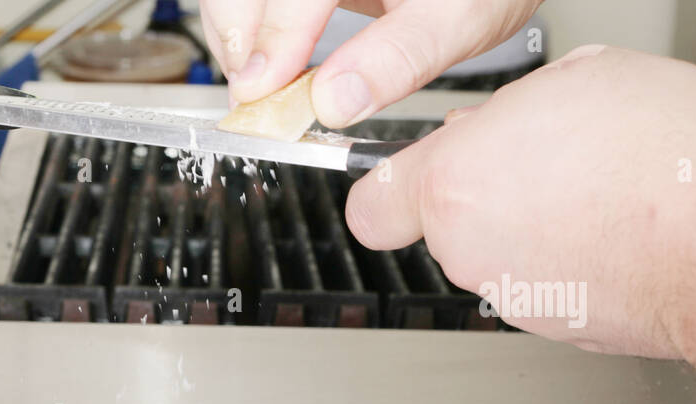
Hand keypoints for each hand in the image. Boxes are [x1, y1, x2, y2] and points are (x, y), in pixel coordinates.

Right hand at [200, 0, 542, 126]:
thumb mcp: (460, 20)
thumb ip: (398, 58)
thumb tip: (333, 102)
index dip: (270, 41)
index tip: (260, 94)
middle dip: (235, 38)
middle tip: (255, 95)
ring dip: (236, 36)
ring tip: (261, 84)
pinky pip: (258, 1)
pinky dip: (254, 31)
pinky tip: (273, 63)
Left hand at [346, 46, 695, 403]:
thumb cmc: (666, 163)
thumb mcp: (584, 79)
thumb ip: (511, 108)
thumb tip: (496, 123)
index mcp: (453, 184)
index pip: (369, 203)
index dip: (388, 186)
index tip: (401, 176)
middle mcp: (466, 248)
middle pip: (443, 219)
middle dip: (479, 189)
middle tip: (538, 160)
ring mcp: (505, 292)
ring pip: (492, 248)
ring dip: (526, 220)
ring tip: (591, 189)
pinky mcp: (547, 323)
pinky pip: (536, 277)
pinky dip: (560, 256)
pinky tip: (608, 226)